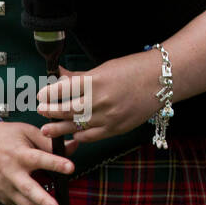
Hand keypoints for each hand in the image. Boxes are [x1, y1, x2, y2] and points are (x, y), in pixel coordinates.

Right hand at [0, 120, 75, 204]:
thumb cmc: (5, 137)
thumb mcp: (27, 132)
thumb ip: (50, 142)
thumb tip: (73, 146)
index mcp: (20, 155)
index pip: (40, 159)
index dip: (56, 163)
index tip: (71, 167)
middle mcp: (13, 174)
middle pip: (29, 190)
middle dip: (44, 201)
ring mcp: (7, 188)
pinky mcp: (5, 198)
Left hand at [37, 51, 161, 143]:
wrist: (164, 80)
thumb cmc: (135, 69)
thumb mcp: (105, 68)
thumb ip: (80, 76)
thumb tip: (58, 75)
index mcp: (95, 82)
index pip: (62, 90)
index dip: (48, 93)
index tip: (41, 94)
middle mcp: (100, 101)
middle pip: (65, 110)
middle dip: (49, 111)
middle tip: (41, 110)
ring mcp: (109, 117)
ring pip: (75, 126)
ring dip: (59, 128)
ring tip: (47, 129)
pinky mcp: (117, 128)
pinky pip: (91, 136)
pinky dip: (80, 136)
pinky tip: (73, 134)